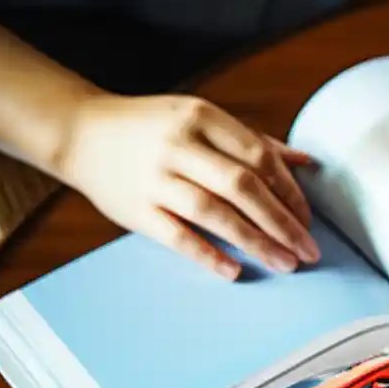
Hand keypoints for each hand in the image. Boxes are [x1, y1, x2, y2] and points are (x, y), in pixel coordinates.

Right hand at [60, 94, 319, 278]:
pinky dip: (207, 254)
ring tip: (285, 264)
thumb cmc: (155, 128)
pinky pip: (175, 235)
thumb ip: (254, 141)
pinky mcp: (135, 206)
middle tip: (308, 251)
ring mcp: (155, 176)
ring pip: (214, 212)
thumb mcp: (202, 120)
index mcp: (203, 117)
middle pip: (243, 187)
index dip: (289, 192)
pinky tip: (234, 270)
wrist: (80, 131)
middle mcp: (180, 144)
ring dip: (255, 242)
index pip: (259, 158)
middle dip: (282, 223)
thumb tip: (307, 162)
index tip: (308, 220)